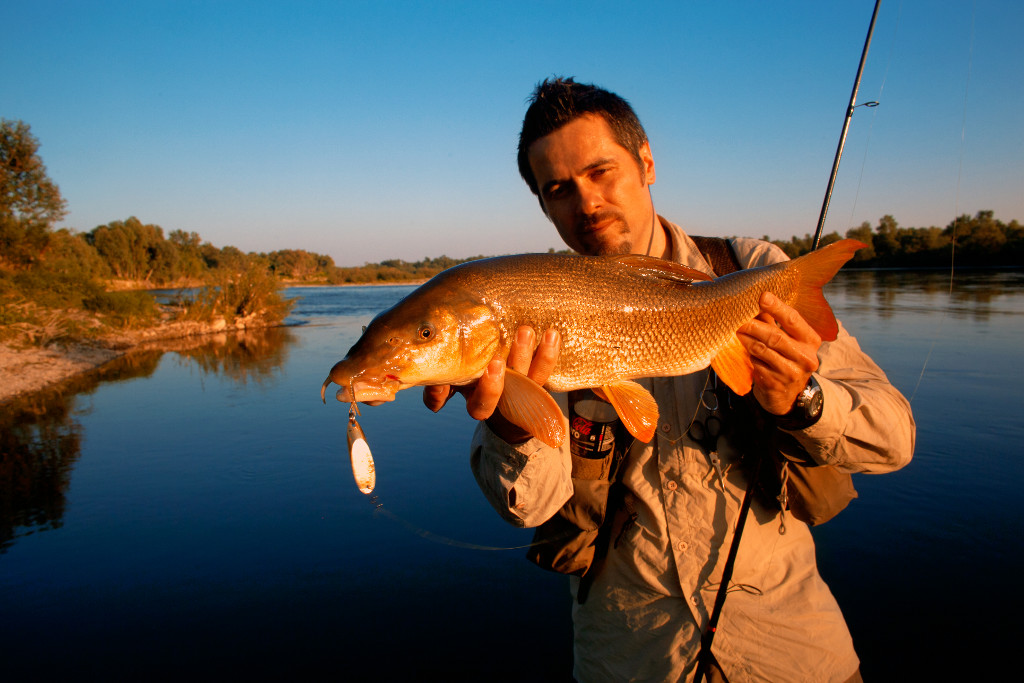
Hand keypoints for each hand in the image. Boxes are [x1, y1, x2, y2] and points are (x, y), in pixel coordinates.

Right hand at [422, 325, 560, 442]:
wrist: (503, 392)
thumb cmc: (470, 379)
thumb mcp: (454, 383)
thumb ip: (440, 386)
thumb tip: (436, 388)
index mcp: (481, 401)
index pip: (480, 406)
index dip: (483, 393)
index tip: (482, 374)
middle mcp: (505, 396)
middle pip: (507, 393)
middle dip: (502, 379)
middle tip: (496, 360)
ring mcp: (524, 386)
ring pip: (530, 377)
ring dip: (526, 355)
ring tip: (524, 331)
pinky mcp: (537, 375)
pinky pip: (545, 365)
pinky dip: (548, 351)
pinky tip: (551, 333)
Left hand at [737, 291, 820, 414]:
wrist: (788, 395)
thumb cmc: (786, 359)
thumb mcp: (789, 341)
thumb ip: (774, 322)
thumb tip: (757, 299)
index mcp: (811, 341)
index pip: (793, 320)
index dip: (777, 307)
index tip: (762, 296)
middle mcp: (805, 357)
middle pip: (775, 336)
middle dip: (754, 325)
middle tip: (738, 318)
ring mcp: (791, 373)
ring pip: (762, 350)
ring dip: (746, 339)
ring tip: (736, 330)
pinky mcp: (775, 384)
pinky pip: (756, 364)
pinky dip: (748, 355)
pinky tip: (743, 351)